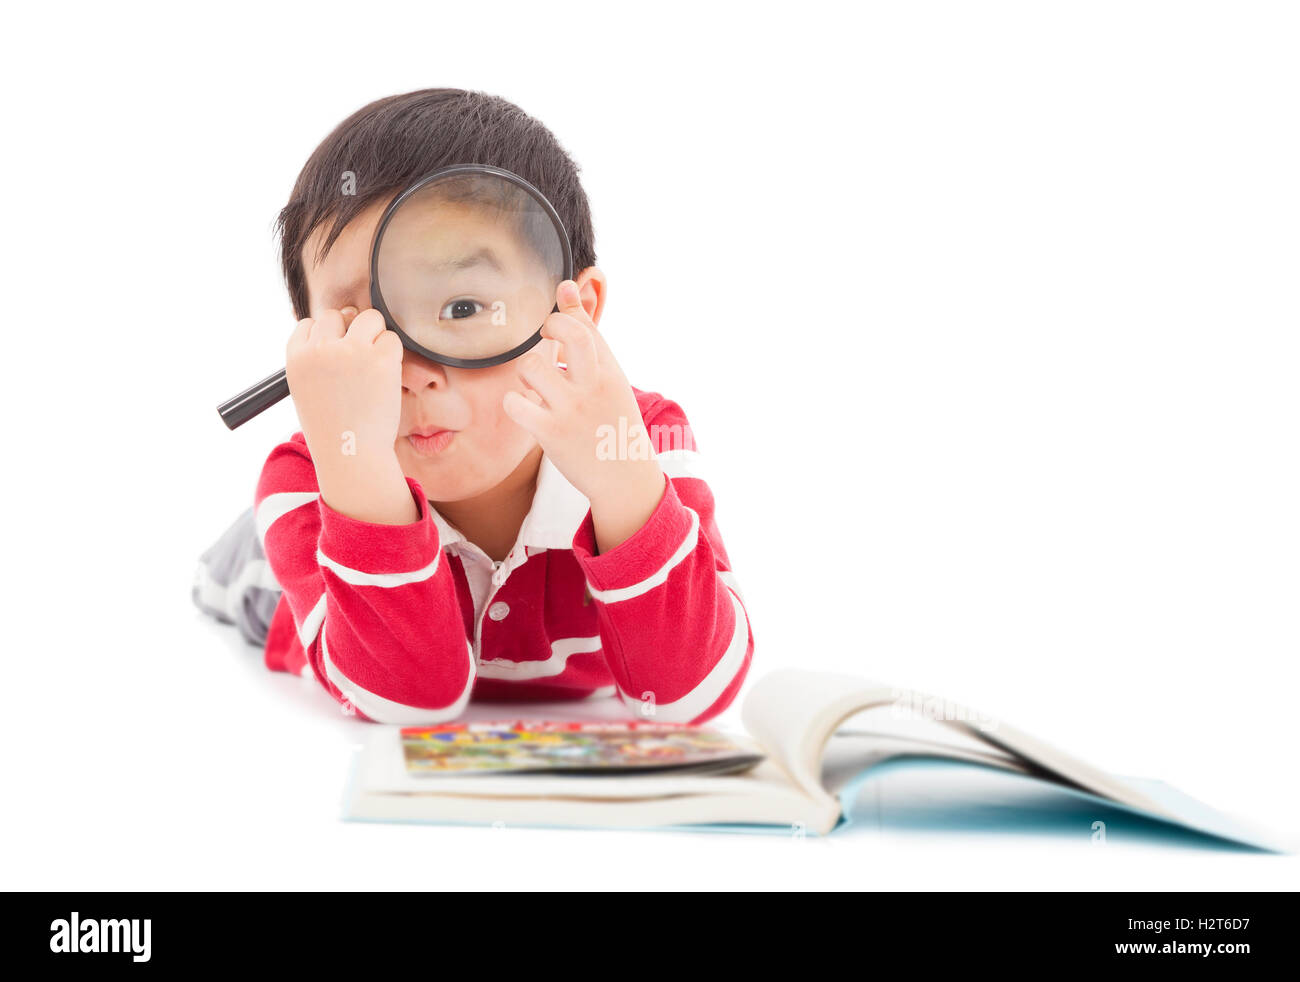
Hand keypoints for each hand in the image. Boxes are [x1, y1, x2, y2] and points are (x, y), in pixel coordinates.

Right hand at [285, 307, 415, 523]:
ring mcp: (351, 351)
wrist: (351, 453)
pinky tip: (386, 375)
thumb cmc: (332, 427)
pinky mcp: (380, 358)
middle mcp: (320, 349)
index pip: (311, 324)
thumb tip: (345, 319)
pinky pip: (392, 337)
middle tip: (358, 363)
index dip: (327, 337)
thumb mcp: (307, 389)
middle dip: (350, 332)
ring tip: (374, 366)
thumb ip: (316, 357)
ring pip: (369, 317)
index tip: (336, 359)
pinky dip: (393, 353)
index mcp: (297, 358)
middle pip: (338, 315)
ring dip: (375, 335)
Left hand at [502, 281, 665, 550]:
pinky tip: (526, 408)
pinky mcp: (551, 432)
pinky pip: (515, 402)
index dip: (566, 309)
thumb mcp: (609, 379)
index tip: (556, 311)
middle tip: (545, 341)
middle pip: (570, 333)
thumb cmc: (612, 421)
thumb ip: (587, 336)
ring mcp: (572, 408)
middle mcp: (593, 384)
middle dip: (550, 328)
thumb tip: (567, 286)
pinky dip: (514, 402)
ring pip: (532, 367)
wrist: (625, 477)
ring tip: (535, 386)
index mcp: (609, 370)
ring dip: (526, 372)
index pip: (586, 325)